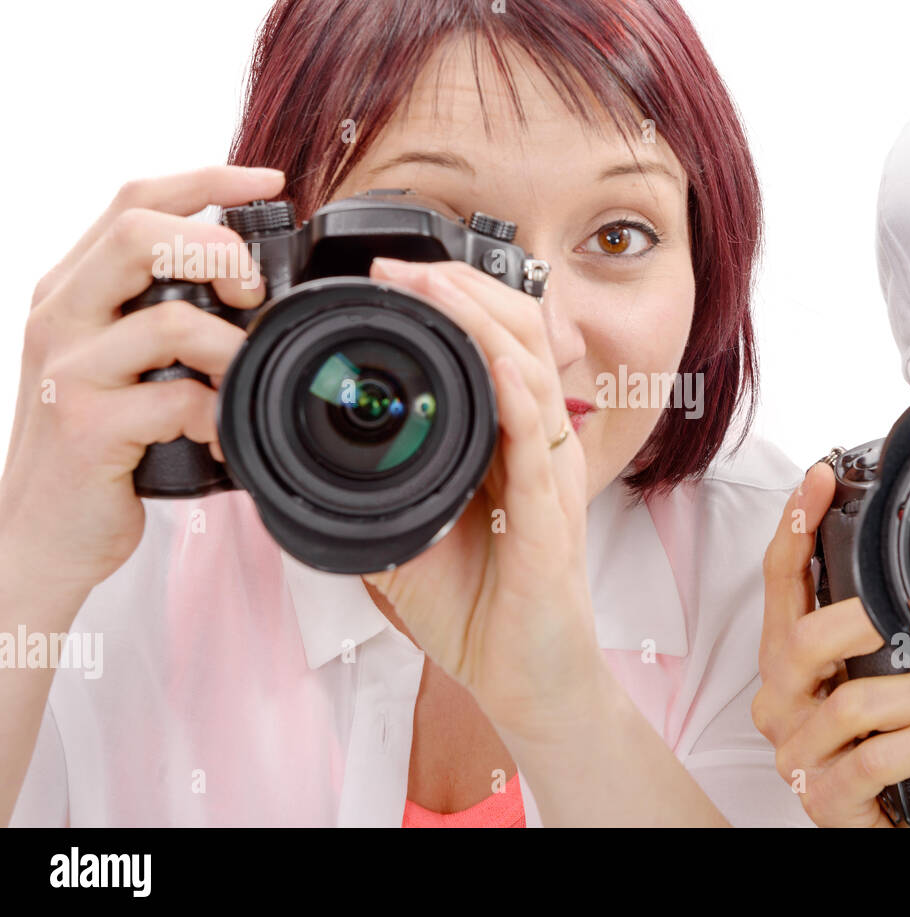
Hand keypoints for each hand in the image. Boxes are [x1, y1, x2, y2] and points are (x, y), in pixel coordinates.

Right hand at [0, 165, 279, 607]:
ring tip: (239, 379)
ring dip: (230, 348)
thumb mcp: (116, 364)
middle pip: (143, 233)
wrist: (37, 532)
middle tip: (252, 293)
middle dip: (220, 250)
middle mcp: (62, 316)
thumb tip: (246, 288)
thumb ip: (159, 316)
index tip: (268, 182)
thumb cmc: (94, 445)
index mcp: (72, 290)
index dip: (206, 179)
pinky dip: (217, 416)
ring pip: (170, 319)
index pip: (134, 202)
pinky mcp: (88, 425)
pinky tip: (219, 436)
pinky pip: (178, 399)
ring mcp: (71, 370)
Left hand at [361, 258, 606, 743]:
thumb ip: (386, 486)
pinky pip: (538, 440)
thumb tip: (321, 457)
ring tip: (433, 285)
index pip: (495, 346)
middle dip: (462, 289)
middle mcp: (539, 446)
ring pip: (529, 370)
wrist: (525, 676)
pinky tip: (491, 359)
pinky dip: (515, 391)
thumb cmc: (479, 607)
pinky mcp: (552, 514)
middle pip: (521, 335)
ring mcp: (551, 475)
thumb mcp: (416, 530)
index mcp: (510, 443)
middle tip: (399, 267)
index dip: (454, 301)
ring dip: (481, 319)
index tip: (391, 280)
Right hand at [752, 463, 909, 826]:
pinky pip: (873, 762)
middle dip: (862, 621)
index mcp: (787, 662)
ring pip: (850, 704)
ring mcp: (798, 752)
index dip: (794, 526)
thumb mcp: (874, 677)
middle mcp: (781, 701)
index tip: (820, 477)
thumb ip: (882, 631)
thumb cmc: (880, 742)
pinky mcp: (824, 799)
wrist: (883, 825)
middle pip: (801, 640)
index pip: (779, 582)